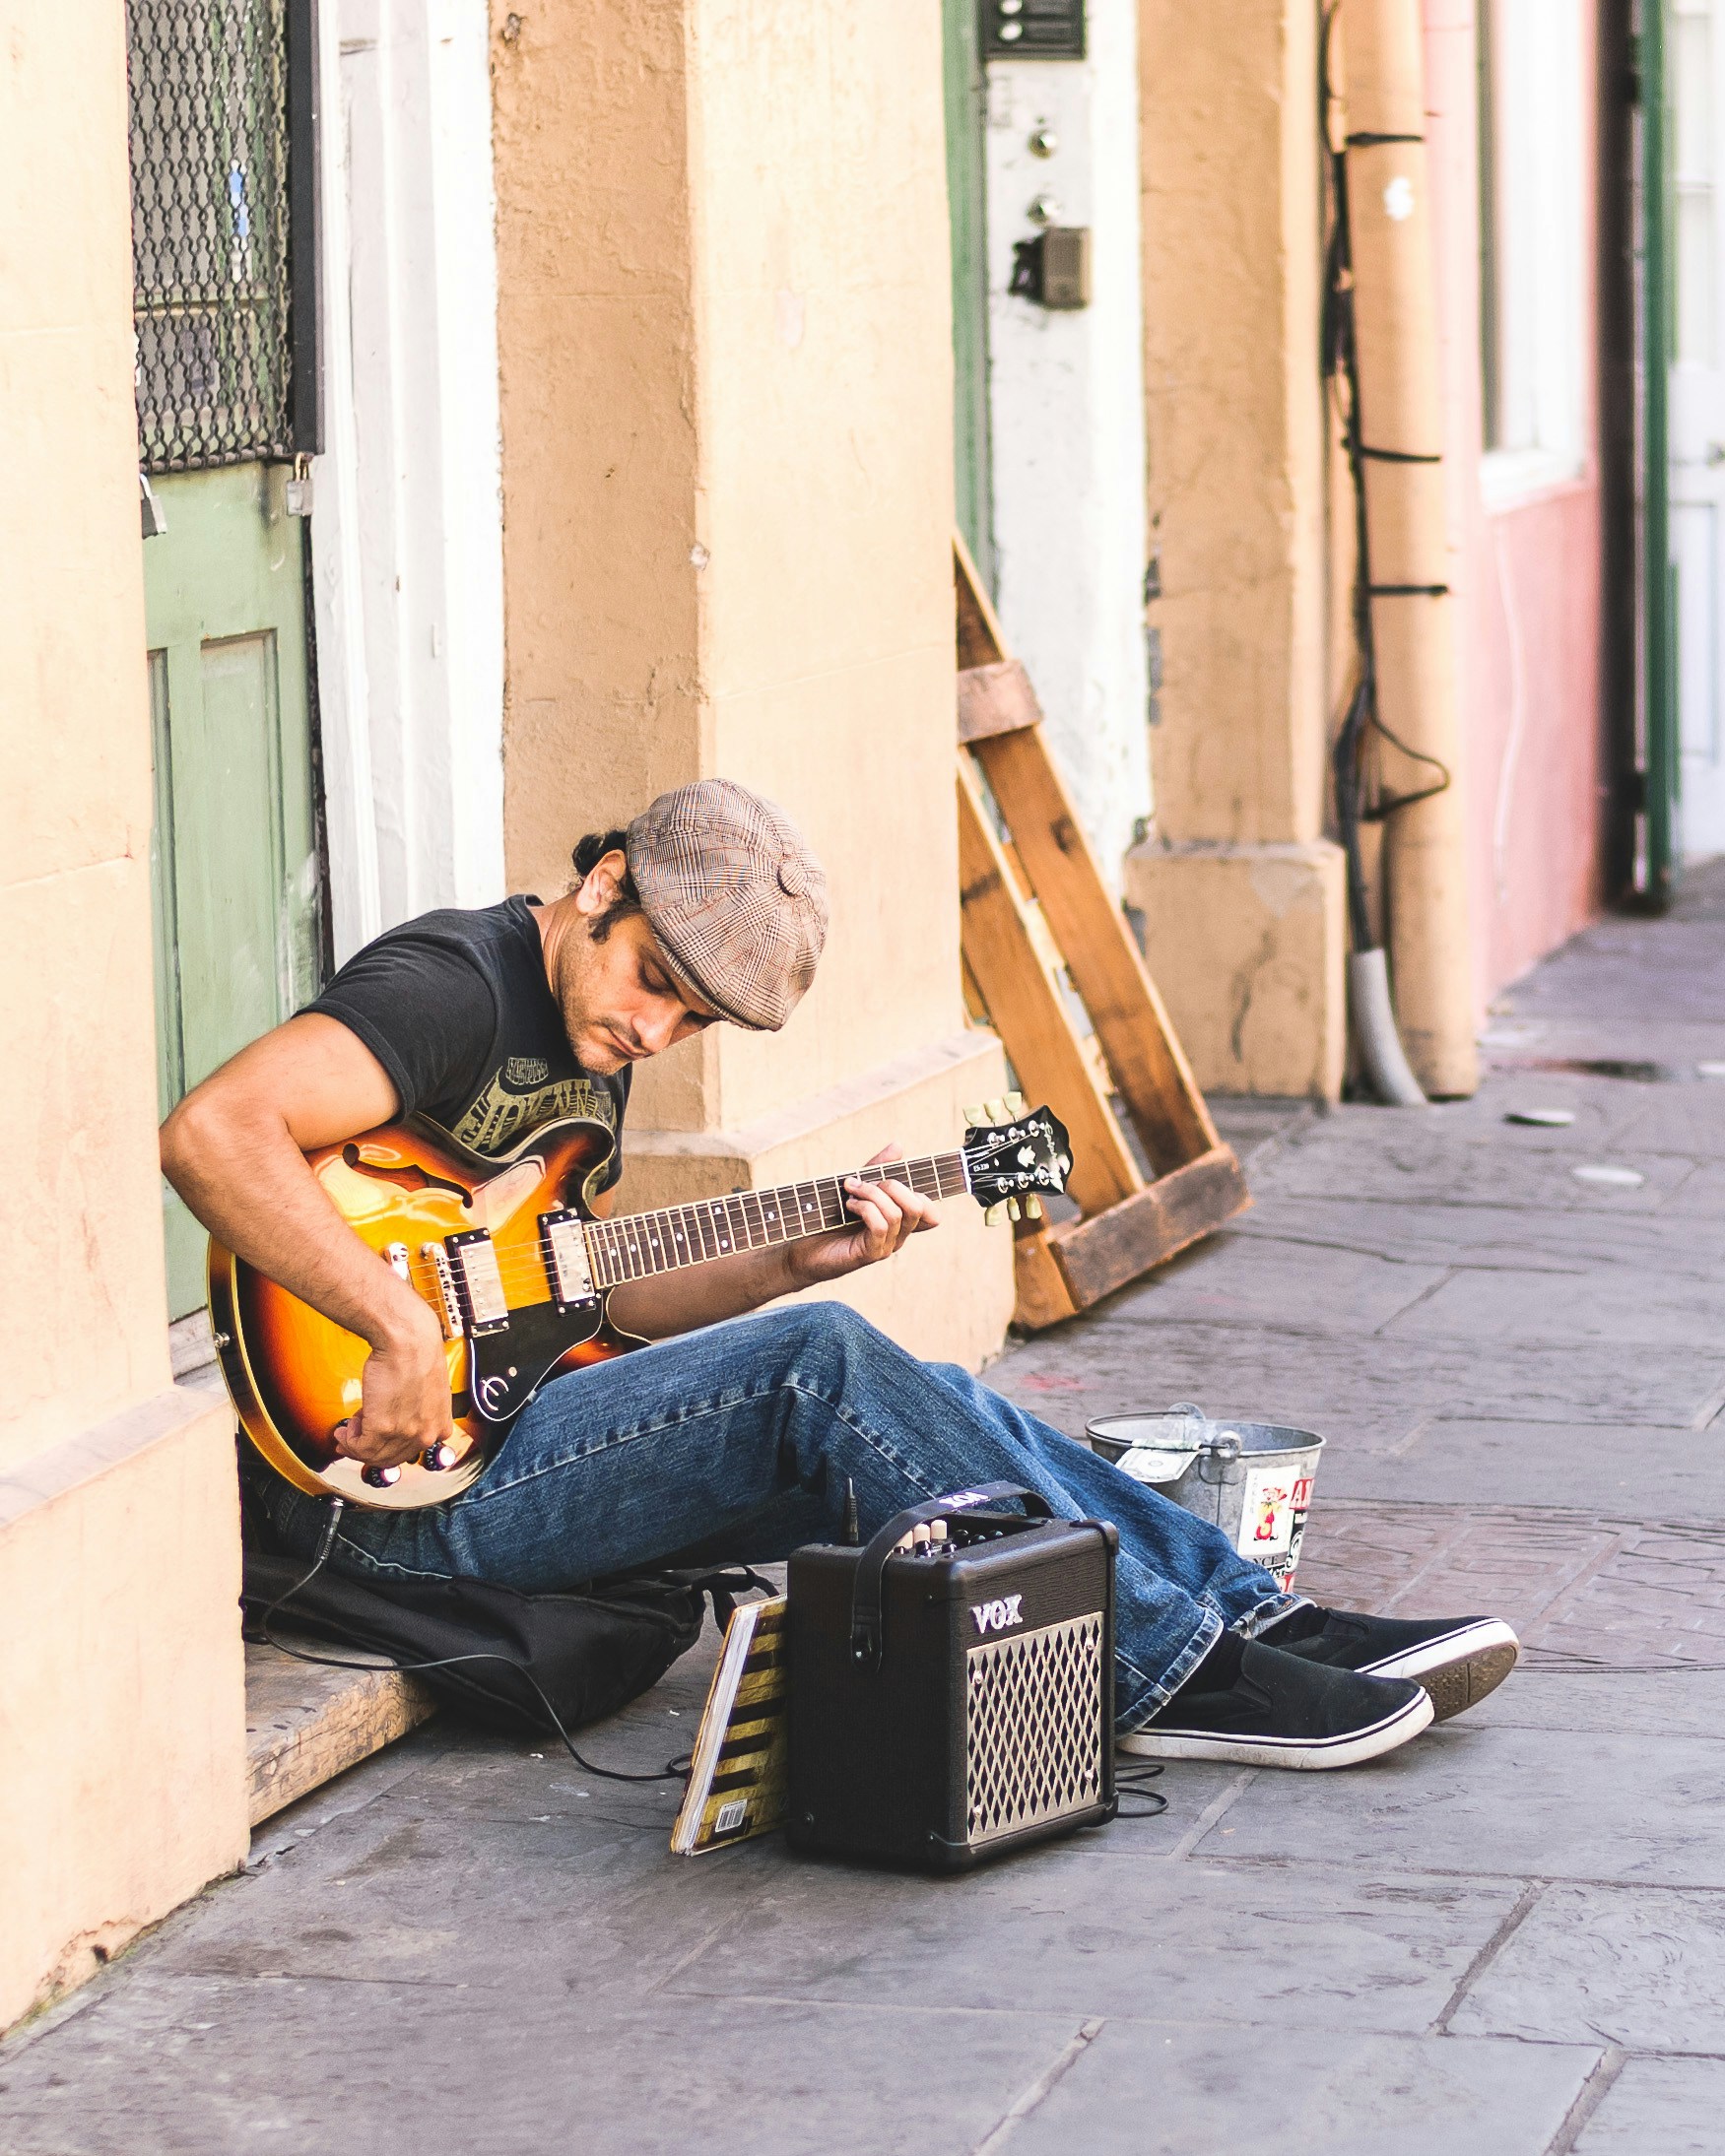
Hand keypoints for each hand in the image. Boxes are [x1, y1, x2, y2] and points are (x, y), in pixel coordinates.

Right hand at [331, 1304, 453, 1467]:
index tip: (371, 1442)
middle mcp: (426, 1434)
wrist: (409, 1339)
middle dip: (366, 1450)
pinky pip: (360, 1447)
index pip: (409, 1452)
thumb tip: (392, 1419)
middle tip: (351, 1439)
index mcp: (440, 1426)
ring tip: (348, 1429)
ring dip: (354, 1444)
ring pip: (373, 1456)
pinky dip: (348, 1441)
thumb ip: (414, 1410)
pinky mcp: (383, 1428)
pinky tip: (346, 1428)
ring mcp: (406, 1434)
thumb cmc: (416, 1354)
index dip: (385, 1449)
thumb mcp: (426, 1390)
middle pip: (389, 1458)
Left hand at [783, 1142, 939, 1289]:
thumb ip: (878, 1169)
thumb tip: (898, 1146)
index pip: (931, 1214)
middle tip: (866, 1182)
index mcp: (899, 1222)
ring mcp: (885, 1246)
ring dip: (872, 1193)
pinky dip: (865, 1208)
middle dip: (894, 1186)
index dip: (922, 1193)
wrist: (802, 1248)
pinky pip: (880, 1226)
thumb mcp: (856, 1186)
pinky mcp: (869, 1254)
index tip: (891, 1177)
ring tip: (850, 1190)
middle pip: (919, 1208)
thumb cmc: (828, 1218)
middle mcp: (897, 1236)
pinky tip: (849, 1205)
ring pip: (897, 1214)